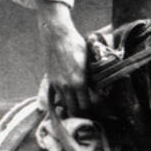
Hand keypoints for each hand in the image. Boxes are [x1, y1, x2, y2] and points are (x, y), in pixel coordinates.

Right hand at [33, 0, 95, 115]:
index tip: (99, 109)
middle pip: (75, 109)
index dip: (94, 109)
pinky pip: (56, 97)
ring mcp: (57, 85)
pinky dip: (62, 101)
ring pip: (65, 105)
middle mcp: (67, 86)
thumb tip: (98, 89)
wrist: (57, 37)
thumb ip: (92, 77)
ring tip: (80, 107)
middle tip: (90, 112)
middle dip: (83, 113)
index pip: (87, 105)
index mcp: (79, 82)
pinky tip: (67, 100)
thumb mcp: (89, 61)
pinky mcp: (50, 81)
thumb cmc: (76, 45)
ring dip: (72, 107)